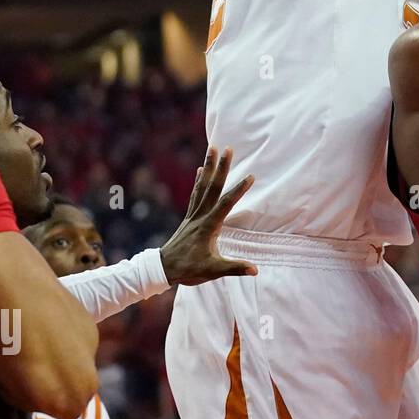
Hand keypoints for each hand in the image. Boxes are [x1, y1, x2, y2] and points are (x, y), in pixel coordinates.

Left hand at [159, 147, 256, 286]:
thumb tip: (256, 270)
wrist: (163, 268)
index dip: (239, 190)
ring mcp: (193, 215)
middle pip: (213, 187)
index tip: (250, 176)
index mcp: (209, 226)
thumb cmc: (189, 269)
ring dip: (209, 167)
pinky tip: (200, 170)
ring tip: (213, 149)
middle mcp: (200, 216)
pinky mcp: (189, 217)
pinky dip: (198, 180)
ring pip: (203, 186)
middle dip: (221, 167)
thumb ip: (235, 268)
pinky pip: (195, 194)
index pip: (226, 204)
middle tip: (228, 148)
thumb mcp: (213, 270)